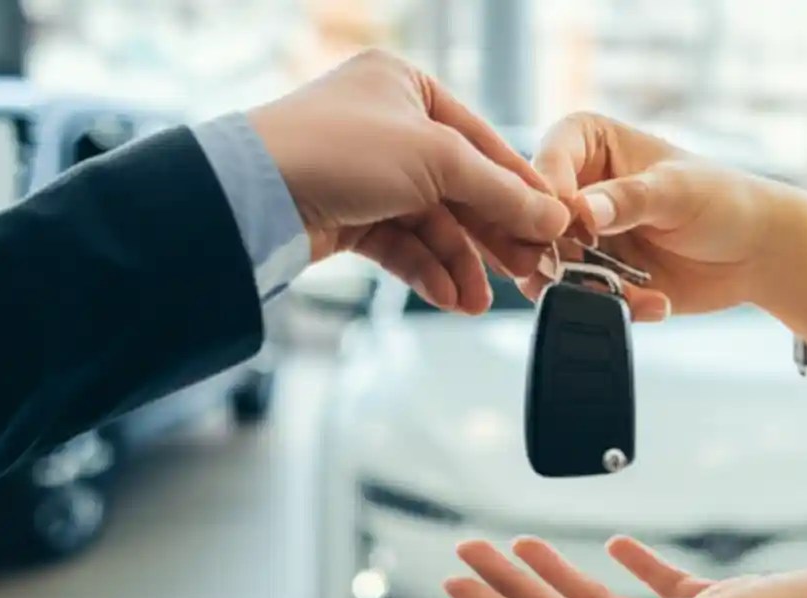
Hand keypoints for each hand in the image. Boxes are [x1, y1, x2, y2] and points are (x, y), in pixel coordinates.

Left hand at [250, 50, 569, 314]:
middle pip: (460, 188)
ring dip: (459, 265)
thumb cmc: (335, 150)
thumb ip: (500, 191)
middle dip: (491, 236)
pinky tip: (447, 296)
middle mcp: (388, 125)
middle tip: (527, 271)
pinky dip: (425, 271)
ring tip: (478, 300)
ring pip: (431, 225)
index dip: (520, 189)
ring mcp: (366, 172)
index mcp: (408, 87)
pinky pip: (401, 245)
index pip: (482, 143)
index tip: (555, 226)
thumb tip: (552, 216)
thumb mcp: (436, 160)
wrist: (251, 195)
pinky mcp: (347, 215)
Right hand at [529, 113, 806, 352]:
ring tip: (628, 292)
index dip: (546, 192)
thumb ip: (629, 199)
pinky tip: (655, 302)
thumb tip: (582, 211)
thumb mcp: (678, 191)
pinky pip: (577, 297)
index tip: (563, 222)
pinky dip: (612, 305)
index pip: (547, 159)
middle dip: (555, 250)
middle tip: (584, 268)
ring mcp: (579, 236)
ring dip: (582, 286)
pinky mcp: (591, 276)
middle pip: (533, 219)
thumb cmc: (723, 200)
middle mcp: (575, 187)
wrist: (754, 253)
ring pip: (544, 266)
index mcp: (587, 141)